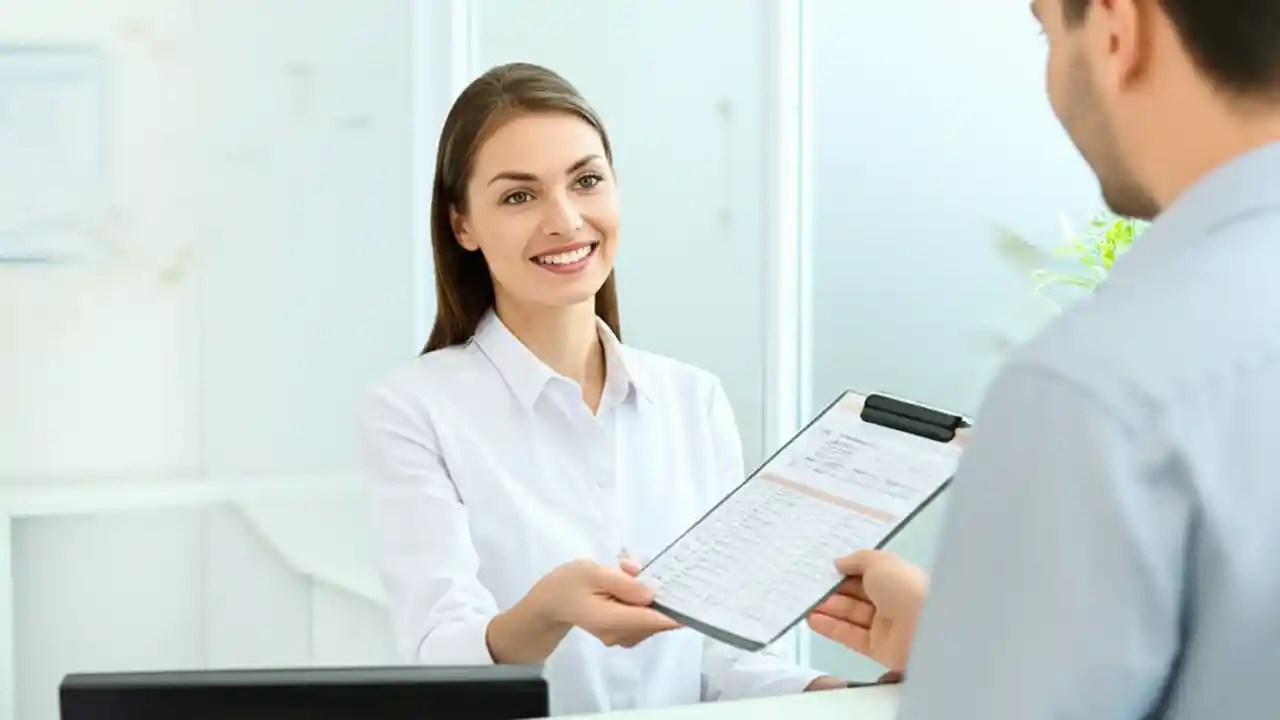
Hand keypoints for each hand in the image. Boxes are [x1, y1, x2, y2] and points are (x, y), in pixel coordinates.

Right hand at [538, 559, 680, 647]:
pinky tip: (627, 584)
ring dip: (649, 595)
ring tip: (626, 574)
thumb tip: (650, 594)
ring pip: (651, 617)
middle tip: (641, 569)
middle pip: (656, 619)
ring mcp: (622, 637)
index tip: (693, 594)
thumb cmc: (569, 583)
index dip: (678, 609)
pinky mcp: (623, 633)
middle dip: (659, 593)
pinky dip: (643, 601)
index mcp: (613, 621)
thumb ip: (623, 582)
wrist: (550, 602)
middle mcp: (621, 635)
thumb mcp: (593, 572)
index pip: (655, 620)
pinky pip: (643, 618)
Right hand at [807, 550, 928, 671]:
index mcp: (896, 578)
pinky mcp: (876, 648)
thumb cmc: (903, 587)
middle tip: (807, 586)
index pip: (867, 573)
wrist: (924, 628)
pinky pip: (850, 636)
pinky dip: (830, 627)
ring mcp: (884, 626)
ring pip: (851, 615)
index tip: (822, 569)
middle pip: (856, 595)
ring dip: (827, 608)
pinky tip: (812, 619)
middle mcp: (891, 601)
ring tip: (804, 602)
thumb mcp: (879, 562)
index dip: (845, 571)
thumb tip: (839, 563)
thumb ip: (857, 560)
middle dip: (832, 590)